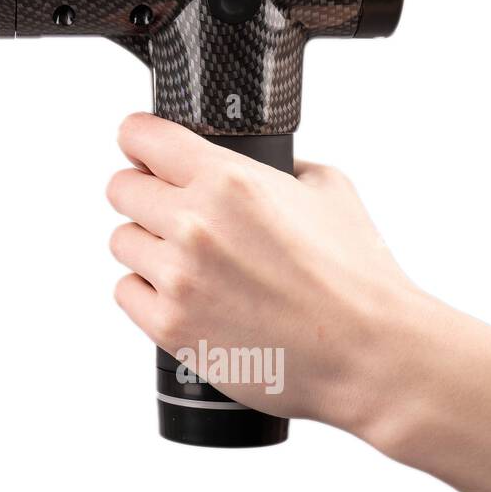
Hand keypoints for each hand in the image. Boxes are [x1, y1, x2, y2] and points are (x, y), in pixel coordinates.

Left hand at [106, 112, 425, 433]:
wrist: (369, 355)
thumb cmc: (357, 277)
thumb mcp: (329, 189)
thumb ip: (280, 164)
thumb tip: (254, 159)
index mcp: (228, 180)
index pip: (141, 136)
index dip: (139, 140)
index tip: (140, 147)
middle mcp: (195, 224)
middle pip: (121, 188)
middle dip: (144, 195)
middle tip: (170, 212)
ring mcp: (178, 277)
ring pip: (122, 240)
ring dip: (147, 246)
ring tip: (188, 261)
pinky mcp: (170, 325)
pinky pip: (126, 291)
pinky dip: (148, 292)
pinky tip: (185, 295)